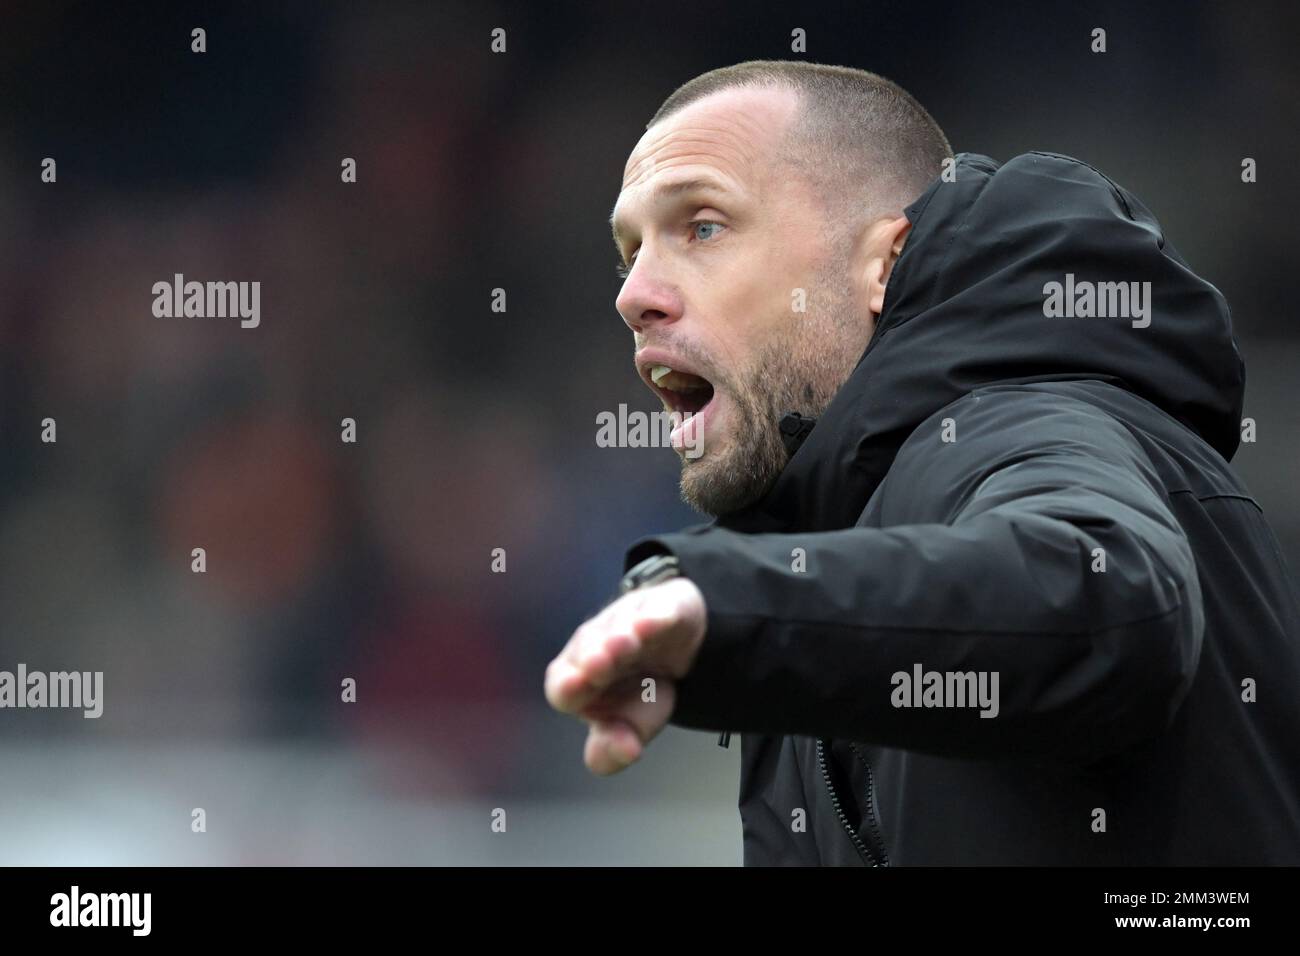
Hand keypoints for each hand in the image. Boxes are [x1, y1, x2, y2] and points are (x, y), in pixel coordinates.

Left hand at [544, 577, 706, 774]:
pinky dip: (654, 617)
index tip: (572, 690)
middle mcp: (596, 644)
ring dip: (619, 636)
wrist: (676, 645)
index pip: (563, 685)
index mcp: (579, 678)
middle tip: (598, 666)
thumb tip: (627, 752)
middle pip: (588, 649)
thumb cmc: (640, 688)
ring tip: (624, 644)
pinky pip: (656, 610)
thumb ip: (616, 747)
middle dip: (593, 657)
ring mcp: (627, 621)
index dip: (566, 687)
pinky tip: (651, 625)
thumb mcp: (631, 725)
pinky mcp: (660, 608)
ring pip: (618, 626)